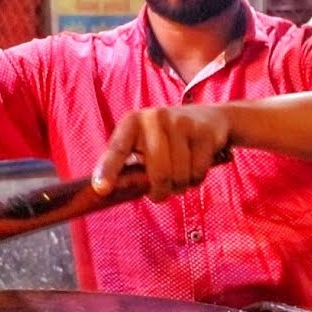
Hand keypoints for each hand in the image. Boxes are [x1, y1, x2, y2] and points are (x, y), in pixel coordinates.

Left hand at [93, 104, 230, 201]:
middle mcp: (155, 118)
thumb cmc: (167, 141)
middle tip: (161, 192)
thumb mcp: (143, 146)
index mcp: (132, 122)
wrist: (210, 119)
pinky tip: (195, 165)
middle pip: (158, 174)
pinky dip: (196, 179)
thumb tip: (104, 192)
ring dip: (180, 186)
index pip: (117, 149)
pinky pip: (197, 173)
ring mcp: (181, 123)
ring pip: (179, 177)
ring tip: (180, 174)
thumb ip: (126, 168)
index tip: (101, 188)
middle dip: (160, 192)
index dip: (108, 170)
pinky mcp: (204, 133)